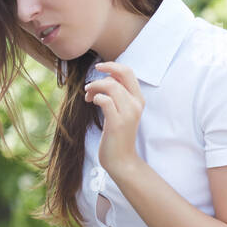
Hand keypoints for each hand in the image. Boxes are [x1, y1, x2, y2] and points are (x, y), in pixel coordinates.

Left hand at [84, 61, 144, 175]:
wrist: (121, 160)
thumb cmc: (117, 136)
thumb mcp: (121, 112)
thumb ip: (118, 96)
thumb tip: (104, 79)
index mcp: (138, 99)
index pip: (128, 72)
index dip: (112, 65)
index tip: (98, 67)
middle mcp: (136, 104)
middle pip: (120, 75)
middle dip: (102, 74)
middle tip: (89, 87)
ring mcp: (128, 113)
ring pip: (111, 86)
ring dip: (95, 87)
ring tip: (88, 97)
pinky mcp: (117, 123)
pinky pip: (105, 101)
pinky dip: (96, 98)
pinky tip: (92, 103)